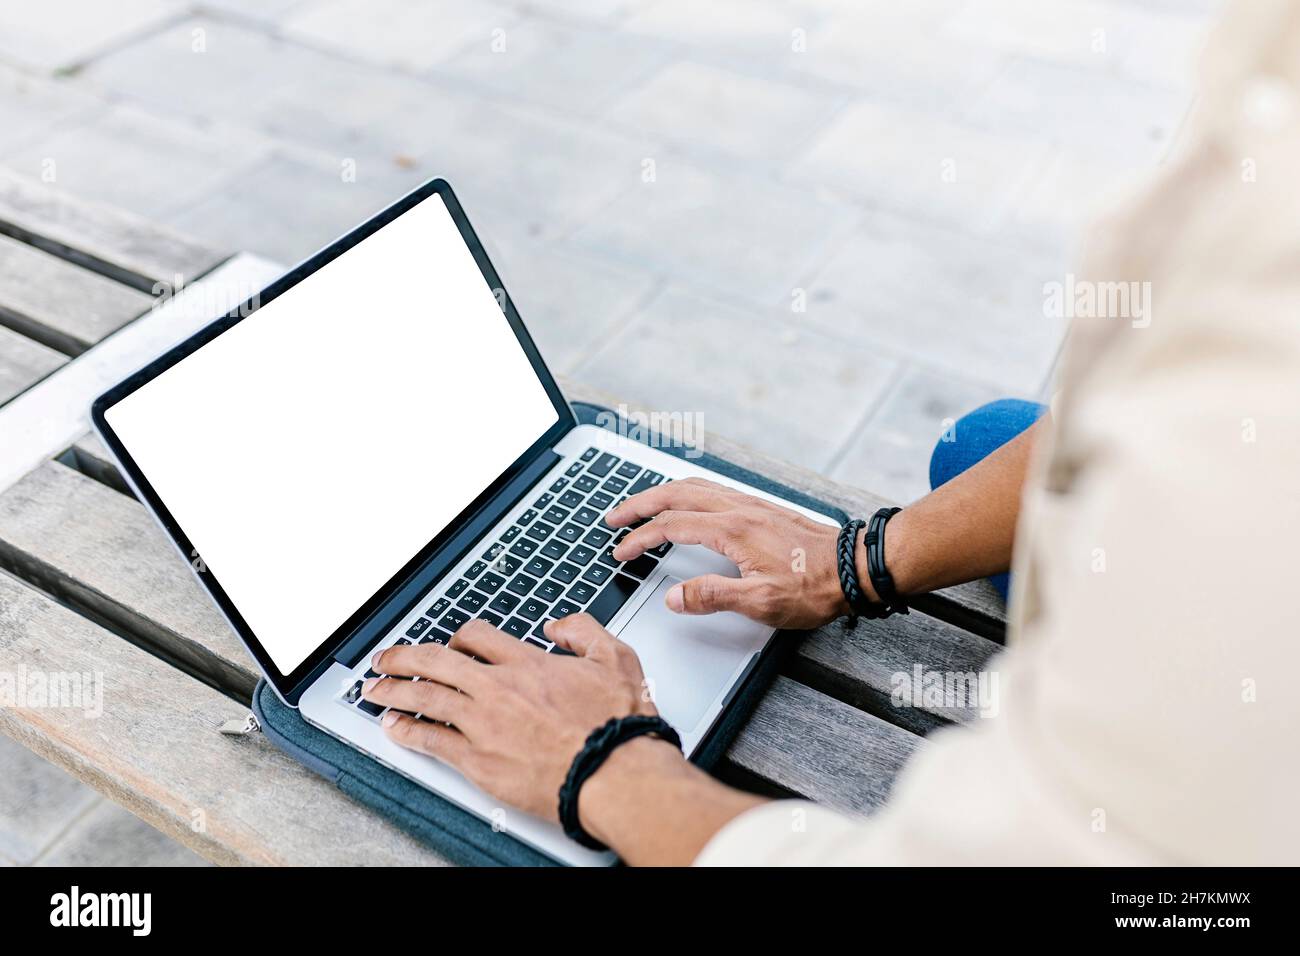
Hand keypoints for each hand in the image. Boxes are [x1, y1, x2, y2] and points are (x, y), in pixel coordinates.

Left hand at [362, 614, 681, 824]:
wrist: (615, 775)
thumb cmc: (618, 727)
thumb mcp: (617, 659)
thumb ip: (584, 631)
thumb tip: (559, 625)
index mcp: (529, 664)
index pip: (478, 637)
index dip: (458, 637)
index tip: (451, 643)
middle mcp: (499, 689)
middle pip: (437, 661)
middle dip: (404, 657)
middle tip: (386, 658)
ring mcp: (484, 724)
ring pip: (426, 698)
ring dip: (394, 690)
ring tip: (376, 688)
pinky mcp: (478, 761)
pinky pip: (430, 740)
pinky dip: (407, 731)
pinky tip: (394, 727)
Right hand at [606, 477, 849, 628]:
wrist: (853, 567)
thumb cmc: (814, 586)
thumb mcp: (760, 602)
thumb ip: (712, 597)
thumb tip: (674, 597)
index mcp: (732, 529)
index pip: (672, 527)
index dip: (640, 538)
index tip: (621, 551)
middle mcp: (738, 509)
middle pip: (676, 495)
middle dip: (640, 504)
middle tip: (614, 517)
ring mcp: (750, 505)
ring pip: (694, 487)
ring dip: (661, 493)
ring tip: (641, 505)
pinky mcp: (761, 508)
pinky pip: (712, 489)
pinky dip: (686, 492)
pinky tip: (686, 501)